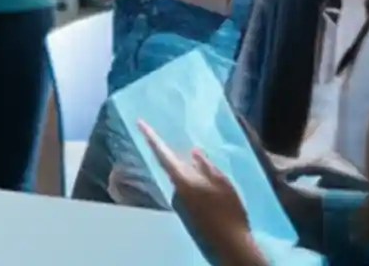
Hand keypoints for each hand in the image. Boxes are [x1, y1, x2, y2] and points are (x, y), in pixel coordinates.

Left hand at [139, 120, 265, 265]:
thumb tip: (194, 153)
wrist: (229, 245)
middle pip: (175, 168)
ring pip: (185, 182)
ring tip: (218, 186)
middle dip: (185, 161)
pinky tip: (214, 197)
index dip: (151, 137)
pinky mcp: (185, 215)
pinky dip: (198, 190)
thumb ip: (206, 166)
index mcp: (182, 180)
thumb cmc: (228, 211)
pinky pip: (189, 194)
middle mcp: (175, 192)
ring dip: (196, 178)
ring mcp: (179, 205)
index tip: (140, 123)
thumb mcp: (223, 183)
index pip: (162, 154)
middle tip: (200, 158)